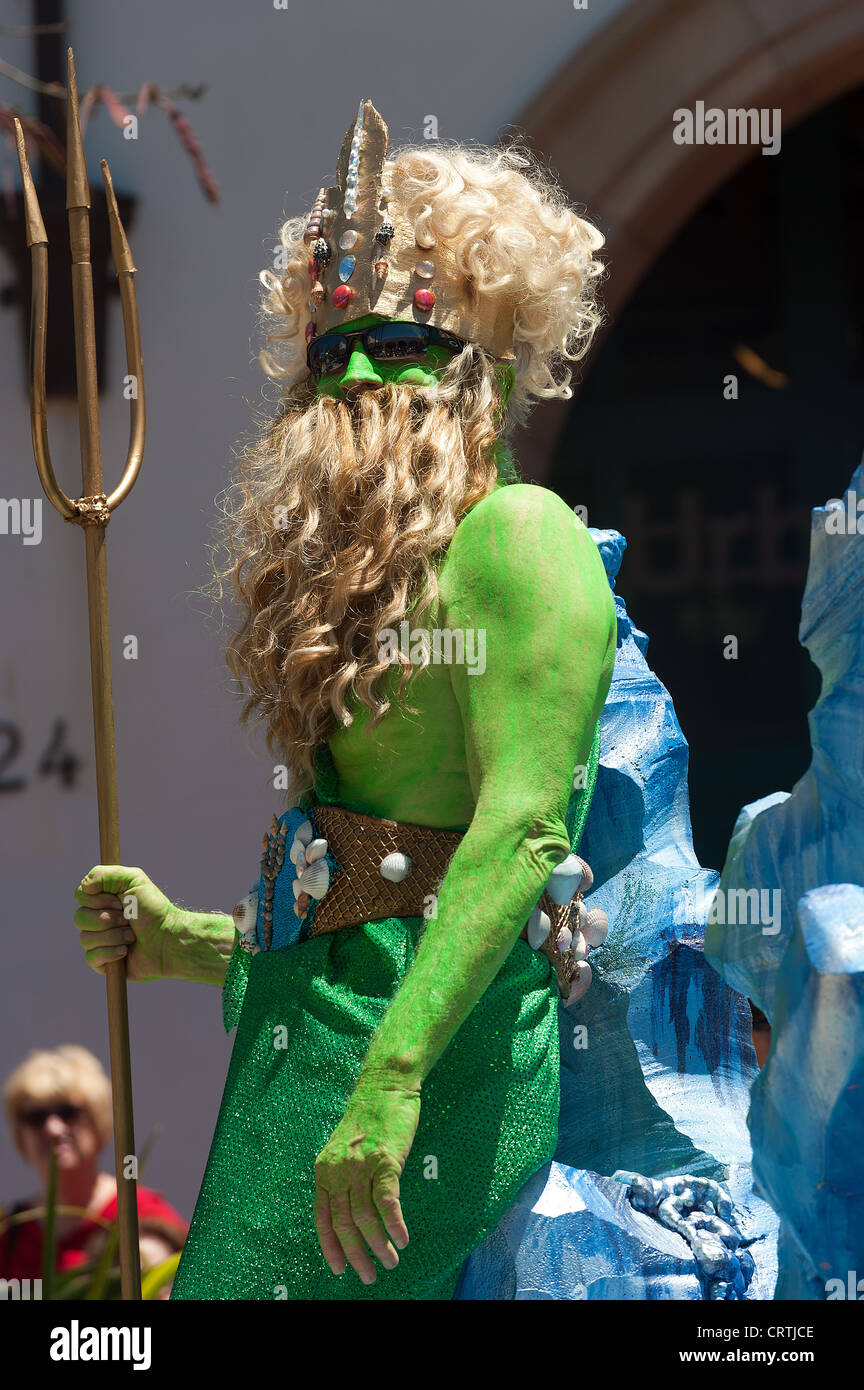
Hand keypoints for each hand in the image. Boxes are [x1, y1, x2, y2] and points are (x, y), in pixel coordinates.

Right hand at [73, 865, 176, 981]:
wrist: (168, 940)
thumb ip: (105, 874)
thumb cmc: (153, 910)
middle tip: (128, 920)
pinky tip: (126, 951)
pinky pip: (91, 958)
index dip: (97, 900)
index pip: (80, 895)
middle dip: (107, 919)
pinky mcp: (103, 963)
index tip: (119, 902)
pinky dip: (110, 953)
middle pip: (79, 918)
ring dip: (112, 936)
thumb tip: (83, 887)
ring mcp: (100, 941)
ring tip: (131, 936)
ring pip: (85, 939)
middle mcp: (99, 919)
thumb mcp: (134, 880)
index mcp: (103, 899)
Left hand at [313, 1079, 419, 1284]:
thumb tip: (349, 1213)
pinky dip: (394, 1224)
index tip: (339, 1270)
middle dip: (356, 1255)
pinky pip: (387, 1201)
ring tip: (390, 1262)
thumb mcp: (344, 1149)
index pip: (322, 1218)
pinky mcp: (386, 1160)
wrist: (385, 1086)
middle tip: (368, 1276)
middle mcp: (338, 1170)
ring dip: (378, 1245)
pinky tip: (402, 1239)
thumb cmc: (368, 1118)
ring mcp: (361, 1165)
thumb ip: (342, 1177)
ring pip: (365, 1217)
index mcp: (325, 1170)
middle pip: (343, 1223)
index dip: (330, 1247)